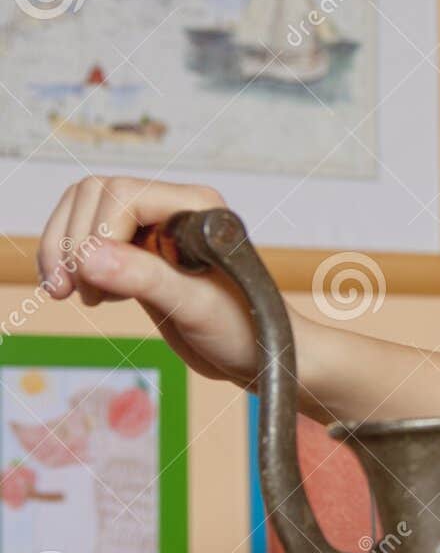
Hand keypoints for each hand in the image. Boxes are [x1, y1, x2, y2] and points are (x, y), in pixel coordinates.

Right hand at [38, 175, 268, 387]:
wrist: (261, 358)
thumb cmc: (248, 331)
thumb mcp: (198, 308)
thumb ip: (146, 279)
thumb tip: (89, 258)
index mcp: (197, 210)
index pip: (122, 194)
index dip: (95, 232)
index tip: (88, 276)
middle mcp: (174, 211)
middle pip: (94, 196)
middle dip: (70, 242)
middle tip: (68, 291)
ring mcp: (156, 232)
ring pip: (85, 214)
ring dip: (64, 251)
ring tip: (70, 294)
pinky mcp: (142, 256)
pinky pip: (91, 241)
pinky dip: (74, 264)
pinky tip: (88, 293)